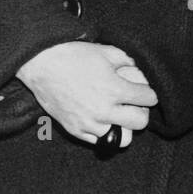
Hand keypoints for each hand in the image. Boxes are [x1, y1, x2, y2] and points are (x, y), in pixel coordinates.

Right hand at [17, 42, 158, 147]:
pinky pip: (99, 142)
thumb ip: (128, 62)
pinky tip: (103, 120)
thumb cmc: (75, 56)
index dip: (149, 92)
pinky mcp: (75, 130)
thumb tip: (138, 70)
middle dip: (142, 111)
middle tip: (135, 103)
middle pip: (140, 122)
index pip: (149, 98)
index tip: (144, 89)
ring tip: (120, 115)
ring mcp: (88, 123)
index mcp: (115, 89)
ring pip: (123, 139)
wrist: (42, 64)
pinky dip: (105, 133)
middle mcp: (104, 110)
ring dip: (125, 126)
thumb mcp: (108, 52)